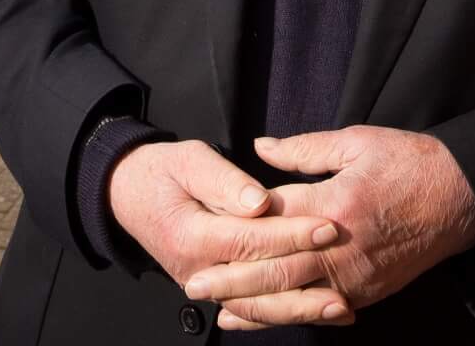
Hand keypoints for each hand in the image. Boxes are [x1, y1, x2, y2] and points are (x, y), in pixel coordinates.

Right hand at [107, 139, 351, 324]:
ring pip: (258, 306)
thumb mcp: (188, 161)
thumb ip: (224, 182)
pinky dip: (285, 313)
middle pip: (259, 283)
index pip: (250, 239)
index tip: (327, 225)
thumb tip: (259, 202)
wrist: (129, 196)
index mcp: (192, 235)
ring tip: (341, 306)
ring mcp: (207, 285)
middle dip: (306, 279)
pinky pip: (253, 307)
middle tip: (345, 271)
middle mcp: (198, 270)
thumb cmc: (164, 173)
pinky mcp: (217, 290)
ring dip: (300, 308)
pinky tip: (318, 313)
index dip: (291, 233)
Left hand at [187, 126, 474, 331]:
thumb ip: (304, 149)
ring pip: (295, 297)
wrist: (463, 198)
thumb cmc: (411, 163)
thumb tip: (259, 146)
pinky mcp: (368, 292)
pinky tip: (265, 318)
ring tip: (219, 310)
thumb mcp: (357, 141)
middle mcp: (342, 247)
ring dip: (254, 305)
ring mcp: (356, 276)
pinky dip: (289, 315)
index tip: (203, 230)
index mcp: (335, 203)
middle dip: (232, 279)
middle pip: (275, 267)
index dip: (236, 225)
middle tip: (194, 284)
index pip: (273, 218)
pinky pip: (320, 309)